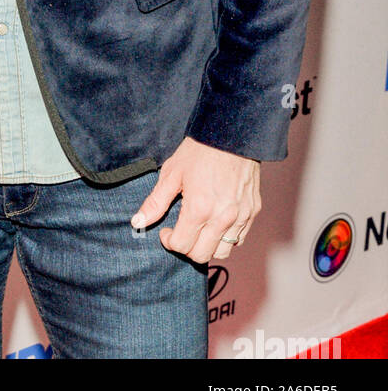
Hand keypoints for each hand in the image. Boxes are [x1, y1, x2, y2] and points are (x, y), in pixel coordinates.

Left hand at [131, 136, 260, 263]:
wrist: (231, 135)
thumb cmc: (199, 152)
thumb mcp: (171, 173)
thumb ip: (155, 202)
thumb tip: (138, 221)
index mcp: (200, 209)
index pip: (182, 246)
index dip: (169, 241)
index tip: (165, 230)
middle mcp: (222, 218)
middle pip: (201, 255)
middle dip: (186, 248)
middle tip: (180, 231)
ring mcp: (241, 217)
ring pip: (222, 252)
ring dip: (207, 246)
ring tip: (198, 228)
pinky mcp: (252, 212)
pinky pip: (239, 238)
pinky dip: (226, 237)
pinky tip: (215, 221)